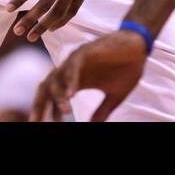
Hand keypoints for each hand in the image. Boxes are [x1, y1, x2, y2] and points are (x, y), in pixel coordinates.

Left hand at [30, 30, 147, 121]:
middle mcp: (70, 71)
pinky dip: (70, 80)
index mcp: (74, 81)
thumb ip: (101, 111)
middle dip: (38, 105)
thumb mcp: (114, 96)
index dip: (47, 113)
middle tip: (34, 122)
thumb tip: (92, 125)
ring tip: (64, 111)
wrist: (140, 48)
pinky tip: (71, 94)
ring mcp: (76, 60)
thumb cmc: (127, 69)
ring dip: (58, 95)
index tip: (42, 126)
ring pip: (57, 78)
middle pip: (46, 88)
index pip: (52, 98)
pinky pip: (73, 67)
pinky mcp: (85, 51)